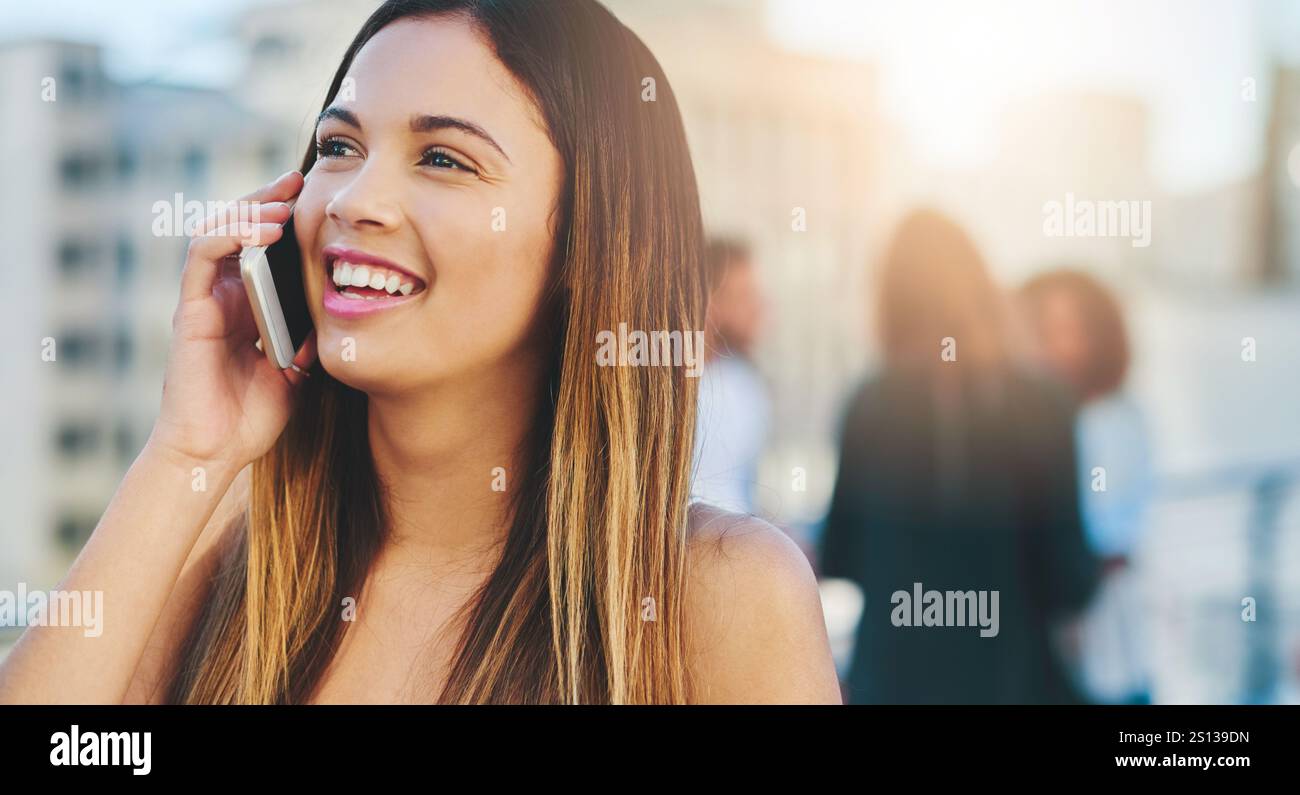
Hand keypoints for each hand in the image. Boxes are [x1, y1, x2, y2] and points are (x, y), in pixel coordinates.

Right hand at [148, 170, 315, 472]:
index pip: (261, 247)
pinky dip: (230, 235)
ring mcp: (204, 300)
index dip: (283, 219)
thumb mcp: (297, 373)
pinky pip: (202, 256)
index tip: (314, 197)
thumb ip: (310, 341)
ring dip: (250, 211)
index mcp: (249, 306)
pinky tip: (262, 230)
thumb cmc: (251, 418)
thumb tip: (337, 312)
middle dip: (266, 200)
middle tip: (297, 180)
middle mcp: (224, 296)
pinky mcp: (190, 310)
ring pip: (217, 232)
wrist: (215, 451)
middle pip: (237, 229)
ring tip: (283, 203)